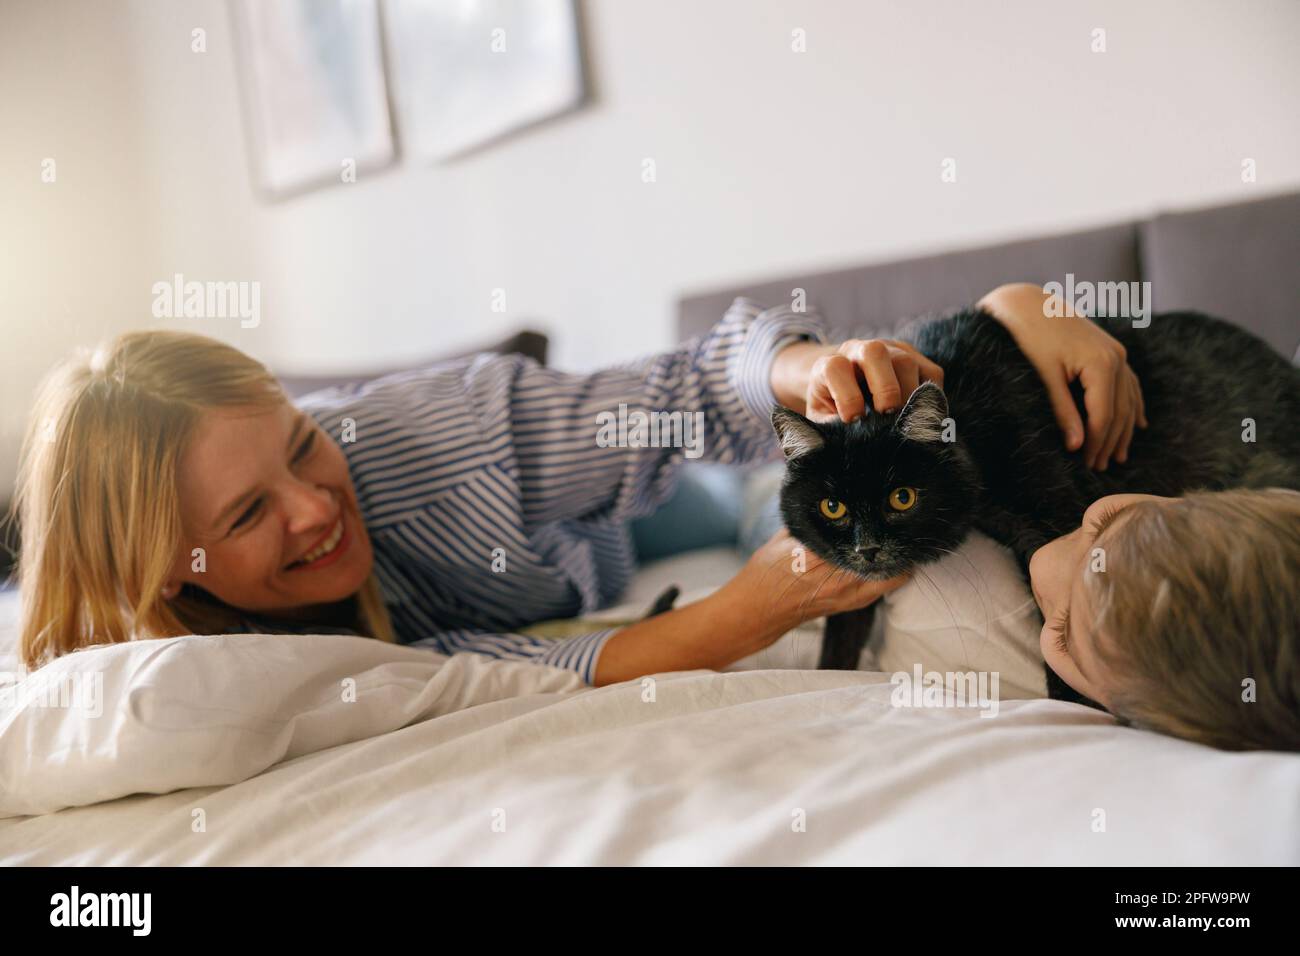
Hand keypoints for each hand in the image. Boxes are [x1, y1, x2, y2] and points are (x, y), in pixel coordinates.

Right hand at [718, 528, 907, 646]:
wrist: (758, 610)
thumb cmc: (765, 574)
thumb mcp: (782, 538)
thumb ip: (809, 522)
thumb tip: (830, 502)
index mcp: (817, 556)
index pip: (858, 536)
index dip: (872, 521)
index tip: (881, 510)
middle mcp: (836, 578)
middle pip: (881, 555)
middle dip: (891, 539)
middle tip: (896, 523)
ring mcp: (846, 595)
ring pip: (890, 574)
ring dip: (895, 557)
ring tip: (896, 540)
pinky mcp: (851, 604)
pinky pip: (884, 587)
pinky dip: (890, 573)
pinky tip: (885, 559)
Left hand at [771, 339, 944, 423]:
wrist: (844, 379)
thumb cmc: (831, 404)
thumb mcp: (822, 418)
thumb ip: (831, 428)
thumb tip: (851, 444)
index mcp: (829, 365)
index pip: (836, 368)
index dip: (847, 395)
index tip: (854, 420)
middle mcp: (859, 350)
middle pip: (875, 352)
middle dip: (884, 387)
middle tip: (887, 414)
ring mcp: (890, 350)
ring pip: (906, 362)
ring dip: (909, 395)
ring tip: (904, 421)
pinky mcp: (916, 357)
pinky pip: (932, 373)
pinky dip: (930, 395)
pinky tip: (919, 413)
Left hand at [978, 283, 1147, 469]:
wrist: (1026, 303)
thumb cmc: (1029, 337)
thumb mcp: (1043, 377)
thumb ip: (1062, 410)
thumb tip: (1076, 446)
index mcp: (1101, 363)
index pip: (1104, 414)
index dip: (1096, 442)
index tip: (1086, 464)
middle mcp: (1116, 357)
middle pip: (1119, 409)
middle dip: (1109, 441)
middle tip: (1099, 468)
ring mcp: (1116, 352)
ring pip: (1127, 398)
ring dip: (1124, 429)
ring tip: (1117, 456)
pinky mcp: (1110, 350)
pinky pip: (1129, 383)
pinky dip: (1132, 405)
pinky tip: (1138, 424)